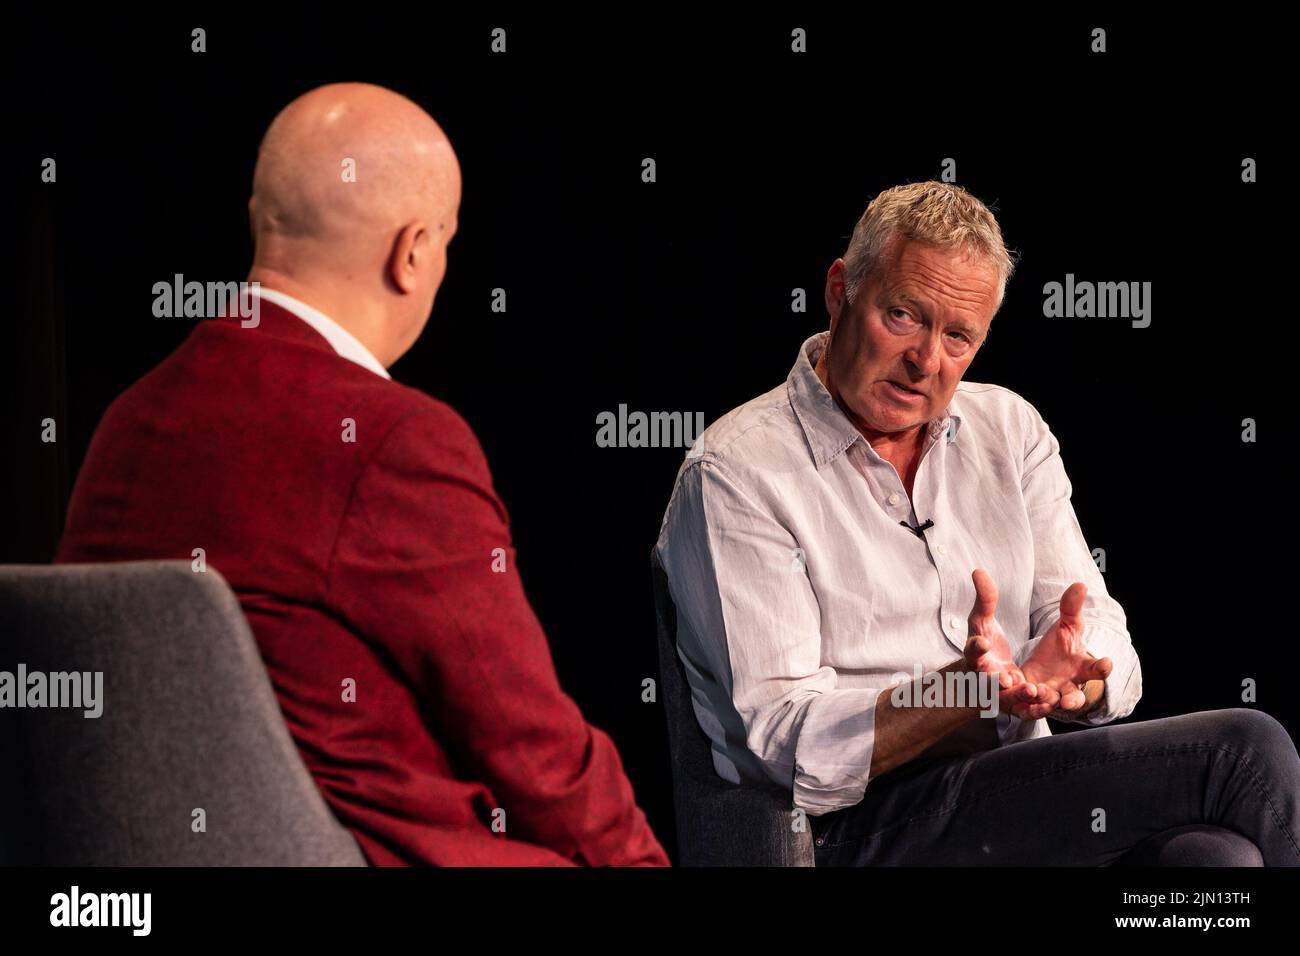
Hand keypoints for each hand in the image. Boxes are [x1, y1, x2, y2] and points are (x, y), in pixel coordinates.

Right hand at [964, 568, 1057, 719]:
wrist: (988, 678)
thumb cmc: (985, 647)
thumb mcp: (983, 621)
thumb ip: (985, 598)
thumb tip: (977, 570)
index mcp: (977, 653)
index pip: (973, 650)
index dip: (976, 647)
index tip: (982, 643)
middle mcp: (987, 676)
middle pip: (988, 680)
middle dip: (995, 680)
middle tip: (1005, 678)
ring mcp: (1002, 694)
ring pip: (1010, 697)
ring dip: (1019, 694)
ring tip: (1032, 688)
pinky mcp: (1018, 706)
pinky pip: (1026, 710)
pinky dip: (1035, 707)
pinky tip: (1048, 702)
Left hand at [1021, 581, 1112, 718]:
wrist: (1040, 669)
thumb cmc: (1058, 649)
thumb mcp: (1065, 628)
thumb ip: (1071, 609)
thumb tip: (1081, 584)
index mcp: (1080, 667)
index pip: (1095, 670)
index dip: (1102, 668)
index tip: (1106, 663)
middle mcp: (1067, 687)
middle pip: (1075, 698)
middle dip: (1073, 701)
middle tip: (1068, 701)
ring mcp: (1048, 697)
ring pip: (1049, 704)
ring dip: (1043, 699)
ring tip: (1035, 690)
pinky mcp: (1028, 704)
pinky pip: (1028, 710)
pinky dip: (1025, 707)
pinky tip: (1019, 703)